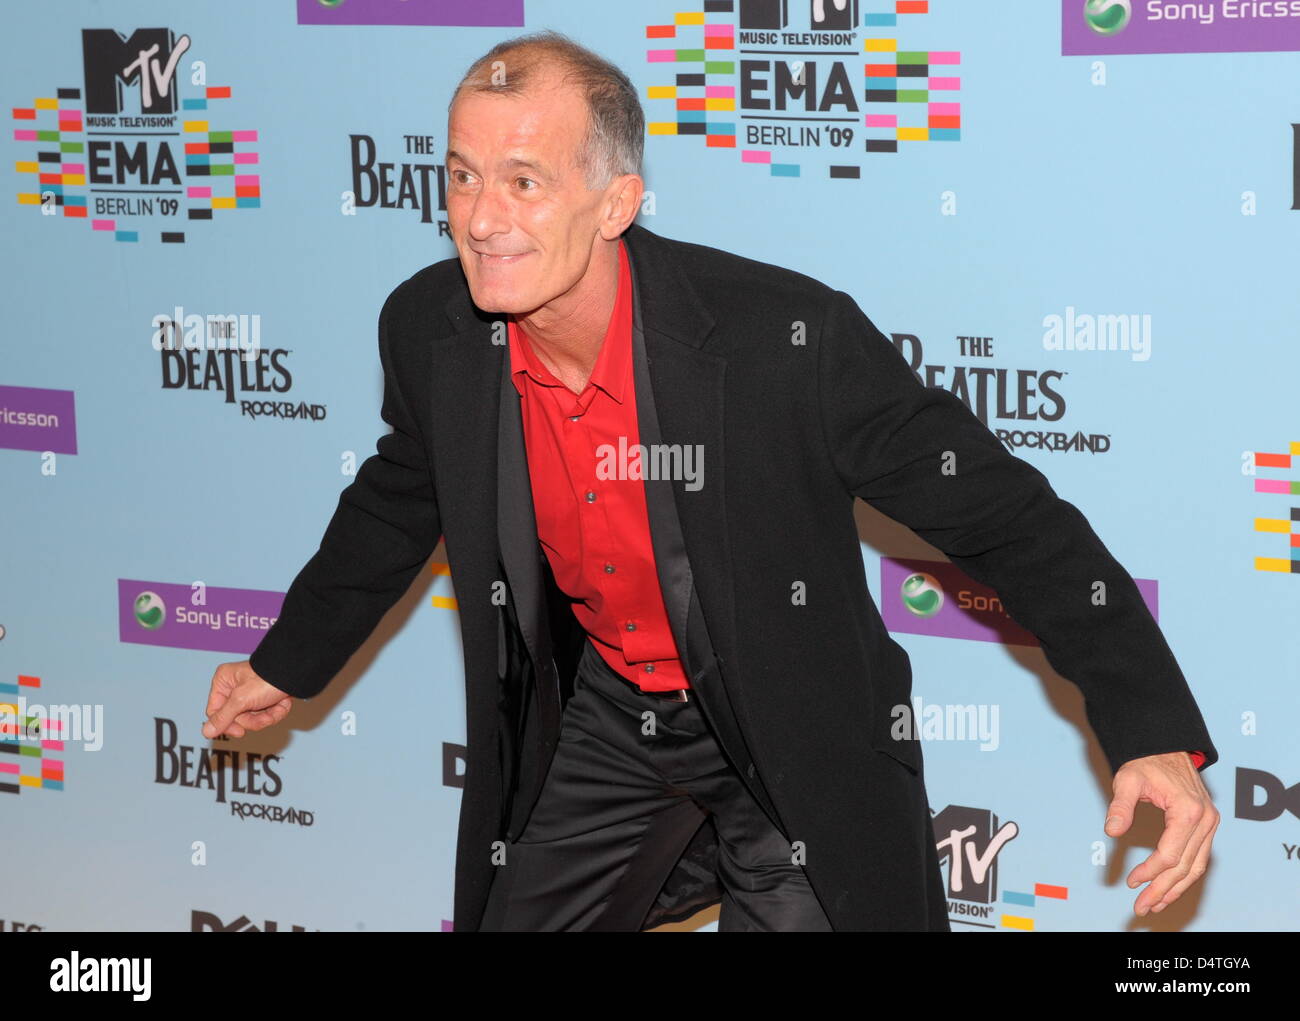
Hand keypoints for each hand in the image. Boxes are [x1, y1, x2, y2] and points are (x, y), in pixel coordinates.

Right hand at [203, 659, 293, 738]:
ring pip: (253, 718)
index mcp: (223, 681)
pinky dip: (277, 712)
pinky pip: (266, 714)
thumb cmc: (267, 680)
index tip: (240, 732)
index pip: (215, 711)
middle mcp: (235, 686)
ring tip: (278, 706)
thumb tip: (206, 732)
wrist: (297, 673)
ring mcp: (251, 693)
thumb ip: (224, 717)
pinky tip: (284, 703)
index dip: (227, 724)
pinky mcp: (266, 697)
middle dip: (254, 719)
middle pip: (236, 718)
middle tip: (265, 716)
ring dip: (268, 716)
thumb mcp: (241, 700)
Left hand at [1105, 751, 1218, 916]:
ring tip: (1155, 904)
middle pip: (1185, 866)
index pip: (1170, 854)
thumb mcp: (1128, 779)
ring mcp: (1210, 824)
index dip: (1150, 872)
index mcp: (1188, 810)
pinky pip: (1199, 857)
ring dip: (1176, 889)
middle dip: (1162, 890)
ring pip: (1196, 867)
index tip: (1132, 882)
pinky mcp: (1208, 825)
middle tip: (1142, 907)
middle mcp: (1205, 820)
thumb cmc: (1146, 761)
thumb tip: (1112, 831)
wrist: (1166, 745)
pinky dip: (1185, 876)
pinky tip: (1169, 888)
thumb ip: (1120, 806)